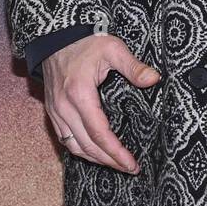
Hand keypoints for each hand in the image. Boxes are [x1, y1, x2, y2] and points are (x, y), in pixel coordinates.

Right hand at [43, 32, 161, 172]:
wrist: (55, 36)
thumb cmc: (84, 42)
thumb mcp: (113, 48)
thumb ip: (133, 66)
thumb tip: (153, 79)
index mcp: (80, 94)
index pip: (100, 134)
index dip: (116, 152)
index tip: (132, 164)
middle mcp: (64, 108)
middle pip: (87, 146)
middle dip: (109, 162)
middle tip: (129, 169)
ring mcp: (55, 111)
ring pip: (74, 147)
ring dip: (94, 159)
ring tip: (115, 165)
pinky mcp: (52, 111)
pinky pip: (65, 139)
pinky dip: (80, 150)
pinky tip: (94, 153)